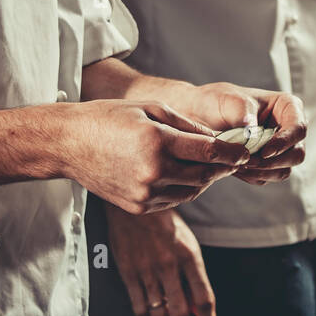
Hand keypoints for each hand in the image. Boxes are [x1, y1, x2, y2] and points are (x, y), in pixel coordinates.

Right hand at [58, 100, 248, 213]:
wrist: (70, 144)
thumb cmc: (109, 118)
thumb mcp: (151, 108)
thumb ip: (187, 125)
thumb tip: (217, 140)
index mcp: (157, 142)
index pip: (209, 151)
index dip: (232, 152)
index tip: (245, 150)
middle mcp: (152, 172)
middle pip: (205, 174)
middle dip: (222, 167)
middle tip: (232, 158)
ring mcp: (145, 194)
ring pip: (192, 191)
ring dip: (205, 179)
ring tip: (208, 165)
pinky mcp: (138, 207)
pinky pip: (173, 200)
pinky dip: (184, 189)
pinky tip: (183, 175)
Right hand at [105, 206, 214, 315]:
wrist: (135, 207)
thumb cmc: (164, 224)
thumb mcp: (187, 243)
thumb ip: (192, 273)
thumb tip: (196, 306)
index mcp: (190, 256)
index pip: (203, 297)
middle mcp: (170, 265)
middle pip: (180, 313)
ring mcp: (147, 270)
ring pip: (159, 314)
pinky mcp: (129, 273)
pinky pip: (139, 308)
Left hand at [159, 81, 307, 184]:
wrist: (196, 117)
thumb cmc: (214, 101)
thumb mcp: (226, 99)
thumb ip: (241, 110)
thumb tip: (252, 127)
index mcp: (287, 107)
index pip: (298, 128)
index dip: (285, 142)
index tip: (263, 151)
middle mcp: (288, 129)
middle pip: (296, 154)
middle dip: (273, 161)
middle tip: (246, 162)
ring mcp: (279, 149)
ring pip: (284, 170)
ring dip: (262, 172)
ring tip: (237, 164)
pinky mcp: (266, 164)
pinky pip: (266, 178)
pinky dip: (252, 176)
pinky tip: (234, 167)